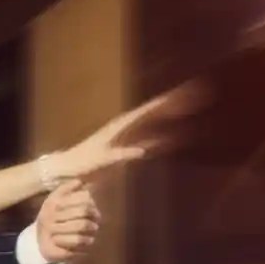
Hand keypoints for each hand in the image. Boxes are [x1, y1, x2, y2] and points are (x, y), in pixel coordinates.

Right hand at [36, 180, 99, 263]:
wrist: (37, 241)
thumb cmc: (52, 217)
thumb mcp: (56, 200)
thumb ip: (68, 189)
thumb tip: (81, 181)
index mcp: (52, 203)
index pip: (81, 199)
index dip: (92, 205)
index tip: (94, 210)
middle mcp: (49, 217)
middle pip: (83, 213)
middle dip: (94, 219)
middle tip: (96, 223)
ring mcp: (50, 233)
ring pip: (80, 230)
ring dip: (91, 233)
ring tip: (92, 234)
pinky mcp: (54, 248)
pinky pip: (76, 244)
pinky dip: (85, 244)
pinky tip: (86, 243)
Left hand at [53, 82, 205, 180]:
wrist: (69, 169)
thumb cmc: (81, 163)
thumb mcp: (100, 160)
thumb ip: (120, 155)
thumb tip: (141, 151)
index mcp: (120, 126)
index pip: (147, 111)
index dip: (165, 103)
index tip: (182, 94)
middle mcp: (126, 127)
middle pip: (154, 112)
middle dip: (173, 104)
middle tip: (195, 94)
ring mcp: (128, 137)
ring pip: (154, 124)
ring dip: (170, 117)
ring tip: (190, 109)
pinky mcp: (127, 148)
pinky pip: (149, 140)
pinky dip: (162, 138)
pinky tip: (175, 139)